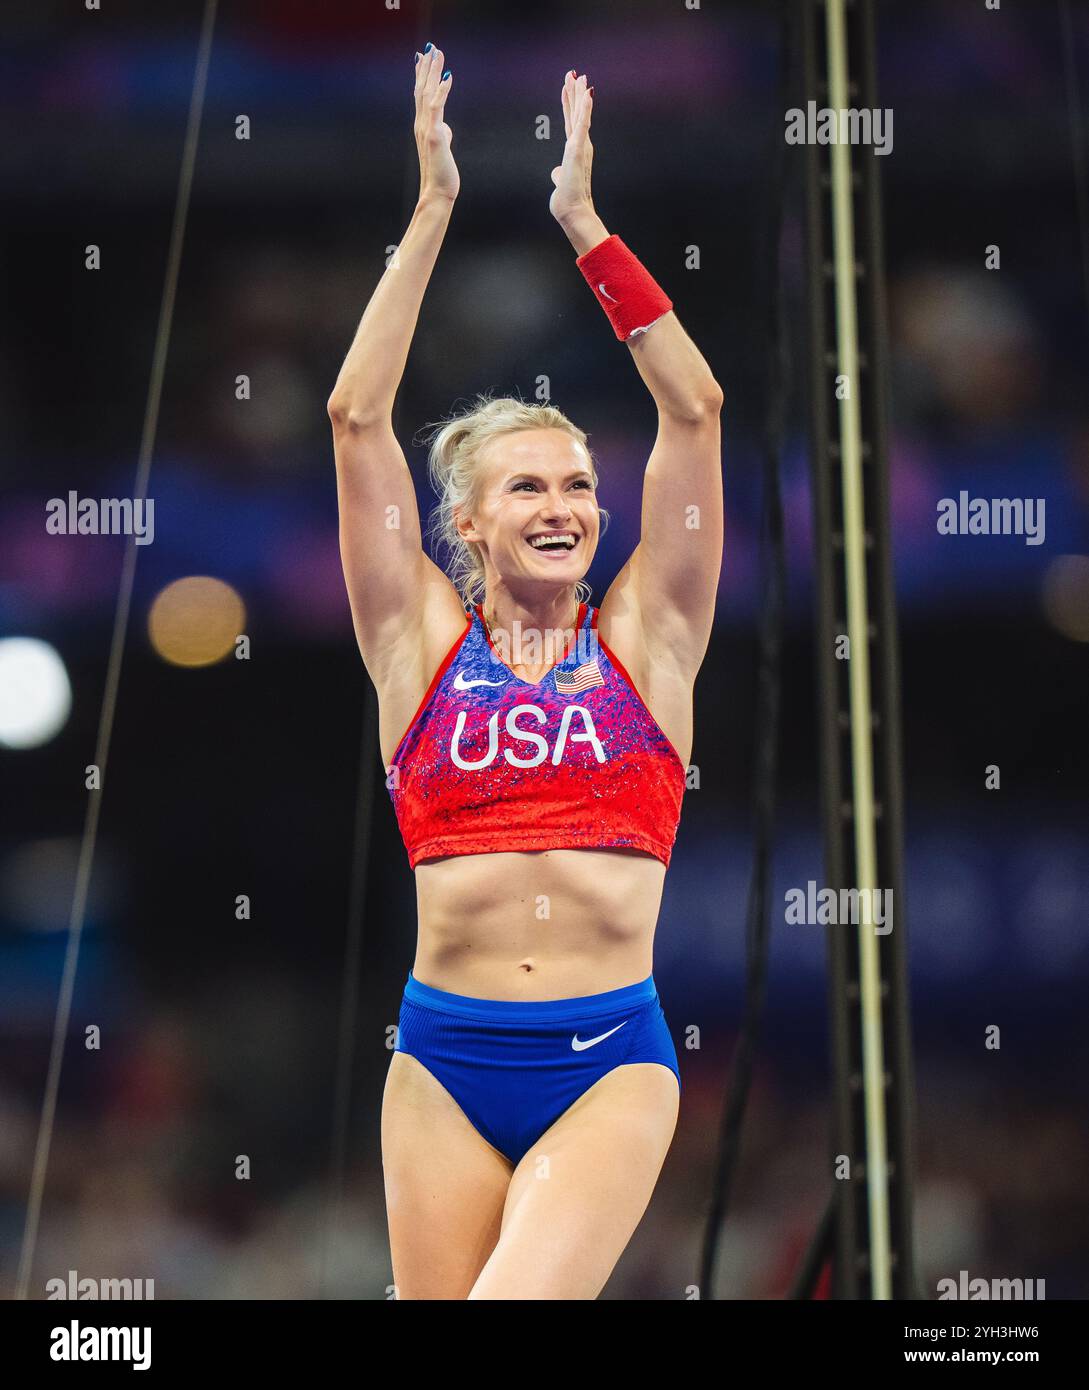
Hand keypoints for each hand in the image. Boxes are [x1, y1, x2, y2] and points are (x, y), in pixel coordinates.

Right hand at [414, 44, 458, 202]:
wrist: (436, 192)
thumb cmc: (440, 173)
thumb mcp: (441, 149)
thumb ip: (442, 134)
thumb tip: (444, 128)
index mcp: (423, 126)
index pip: (421, 96)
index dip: (422, 75)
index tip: (423, 57)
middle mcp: (421, 124)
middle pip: (422, 89)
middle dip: (427, 67)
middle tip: (431, 47)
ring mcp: (426, 129)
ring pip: (428, 94)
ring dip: (433, 72)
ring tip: (437, 53)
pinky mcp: (435, 135)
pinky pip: (437, 108)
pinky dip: (442, 91)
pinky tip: (448, 77)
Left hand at [550, 71, 594, 225]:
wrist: (572, 210)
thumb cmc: (567, 199)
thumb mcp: (560, 181)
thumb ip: (559, 173)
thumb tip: (556, 173)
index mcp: (575, 150)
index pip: (571, 122)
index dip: (569, 104)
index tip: (567, 88)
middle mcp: (580, 145)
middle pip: (576, 114)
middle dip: (574, 93)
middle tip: (573, 73)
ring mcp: (580, 146)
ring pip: (581, 114)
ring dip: (581, 95)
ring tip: (581, 76)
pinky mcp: (578, 148)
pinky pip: (582, 124)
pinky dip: (586, 108)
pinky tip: (588, 93)